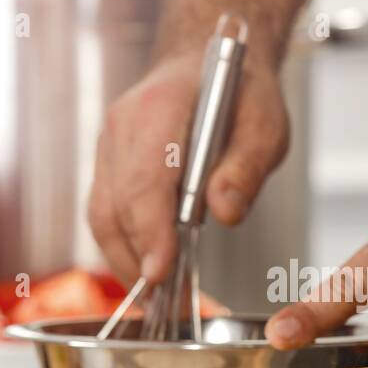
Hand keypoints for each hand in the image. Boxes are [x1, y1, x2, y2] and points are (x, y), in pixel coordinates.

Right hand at [88, 52, 290, 284]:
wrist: (204, 64)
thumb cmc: (236, 92)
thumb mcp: (265, 123)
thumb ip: (246, 168)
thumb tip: (224, 213)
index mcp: (158, 107)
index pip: (144, 180)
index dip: (149, 231)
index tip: (160, 273)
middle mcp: (120, 128)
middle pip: (114, 207)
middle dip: (136, 260)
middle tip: (166, 304)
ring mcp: (106, 148)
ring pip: (102, 218)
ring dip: (126, 263)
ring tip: (157, 300)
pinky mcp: (104, 168)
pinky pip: (105, 216)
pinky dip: (124, 250)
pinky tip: (147, 274)